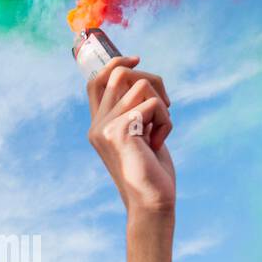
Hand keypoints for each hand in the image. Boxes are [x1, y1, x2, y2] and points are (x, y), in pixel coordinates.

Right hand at [86, 56, 174, 217]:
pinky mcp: (120, 130)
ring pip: (142, 85)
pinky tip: (159, 143)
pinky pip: (154, 104)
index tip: (137, 58)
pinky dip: (166, 122)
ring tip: (160, 133)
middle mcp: (97, 125)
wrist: (151, 203)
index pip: (95, 81)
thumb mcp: (141, 136)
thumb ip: (136, 111)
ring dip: (163, 107)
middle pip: (120, 73)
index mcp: (98, 126)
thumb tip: (144, 79)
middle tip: (166, 105)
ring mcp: (106, 127)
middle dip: (153, 81)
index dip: (115, 63)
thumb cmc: (152, 173)